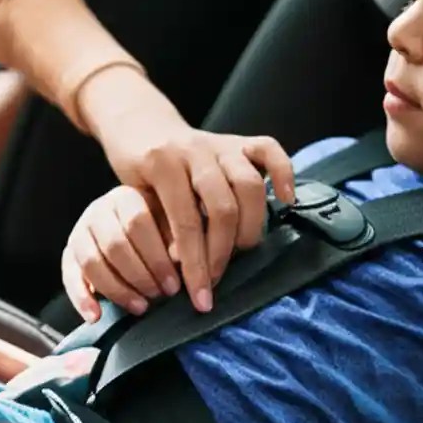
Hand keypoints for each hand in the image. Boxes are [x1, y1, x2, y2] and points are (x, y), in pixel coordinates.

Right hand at [63, 186, 179, 319]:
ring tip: (141, 307)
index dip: (157, 257)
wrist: (136, 234)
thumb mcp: (174, 227)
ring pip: (92, 263)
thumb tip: (180, 258)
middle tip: (160, 296)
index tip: (174, 285)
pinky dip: (81, 299)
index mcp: (126, 197)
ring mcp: (80, 233)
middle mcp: (98, 211)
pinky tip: (96, 317)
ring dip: (117, 290)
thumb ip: (178, 239)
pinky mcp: (69, 256)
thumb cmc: (162, 230)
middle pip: (114, 245)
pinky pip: (70, 277)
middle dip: (140, 276)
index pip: (137, 222)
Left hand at [79, 67, 294, 312]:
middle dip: (222, 253)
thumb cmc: (136, 171)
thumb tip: (183, 266)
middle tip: (216, 279)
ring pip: (249, 184)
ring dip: (250, 226)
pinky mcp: (239, 140)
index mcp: (163, 165)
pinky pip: (270, 151)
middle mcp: (195, 151)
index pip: (186, 222)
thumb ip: (160, 227)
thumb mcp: (135, 199)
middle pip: (223, 207)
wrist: (138, 124)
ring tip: (241, 252)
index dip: (195, 265)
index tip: (199, 298)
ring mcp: (220, 143)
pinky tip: (287, 201)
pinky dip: (284, 174)